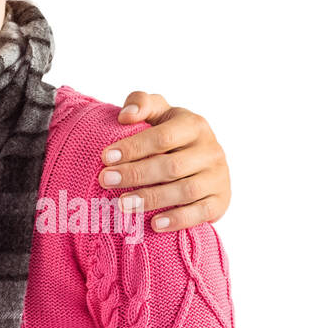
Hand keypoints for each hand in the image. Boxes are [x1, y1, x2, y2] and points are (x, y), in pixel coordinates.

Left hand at [96, 91, 228, 232]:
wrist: (199, 159)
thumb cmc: (169, 132)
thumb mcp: (158, 111)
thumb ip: (141, 103)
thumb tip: (126, 115)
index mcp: (194, 125)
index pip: (163, 137)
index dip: (134, 147)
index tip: (106, 157)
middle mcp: (211, 150)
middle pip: (171, 166)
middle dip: (135, 174)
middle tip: (106, 180)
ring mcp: (218, 177)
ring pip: (185, 191)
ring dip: (152, 198)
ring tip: (122, 204)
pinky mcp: (221, 200)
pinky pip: (201, 213)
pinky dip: (178, 219)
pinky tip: (155, 224)